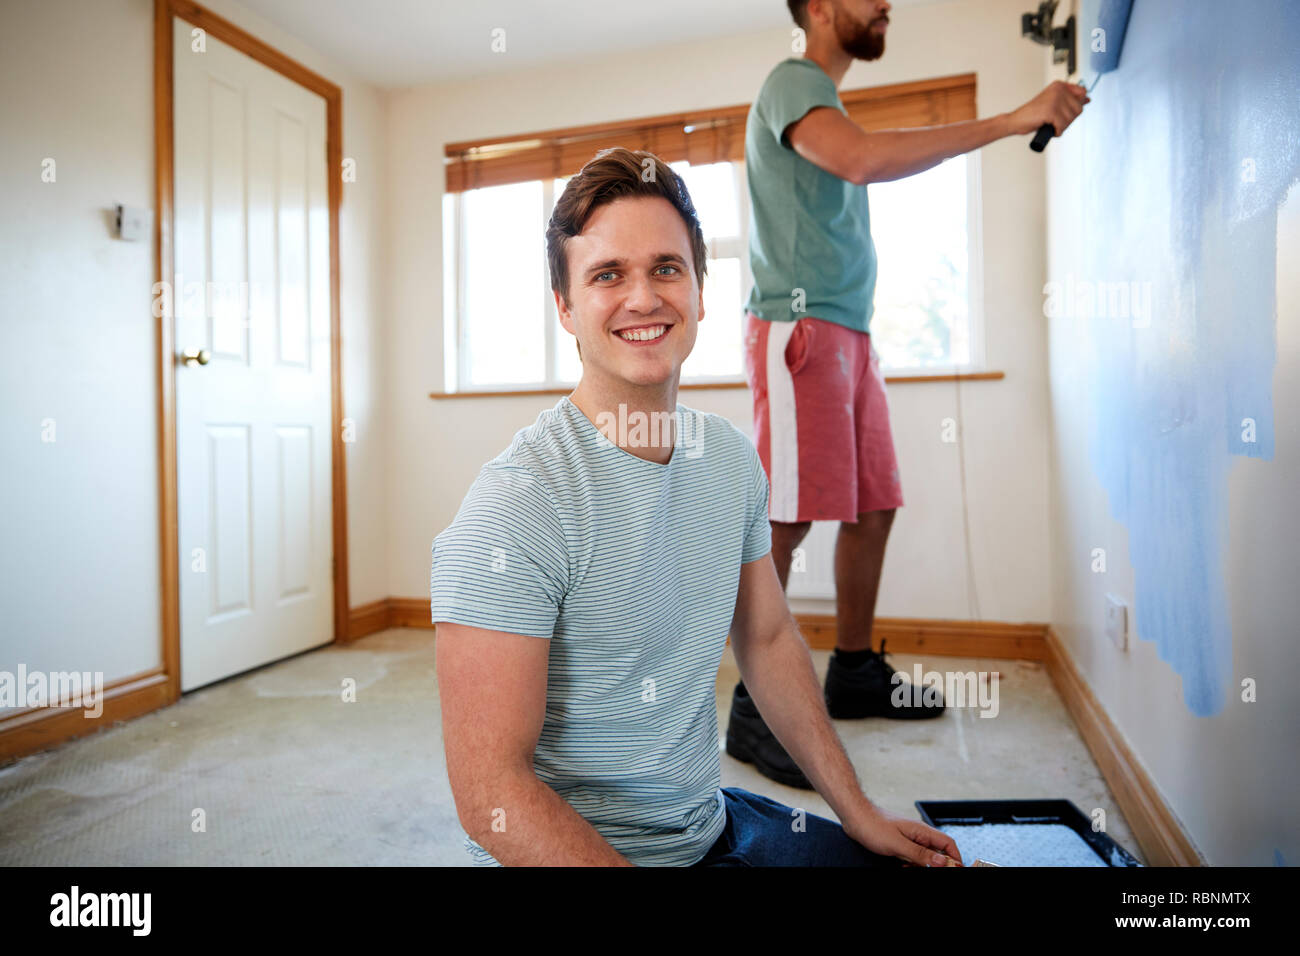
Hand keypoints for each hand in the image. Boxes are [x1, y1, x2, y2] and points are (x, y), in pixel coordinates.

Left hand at [845, 804, 964, 866]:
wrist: (855, 817)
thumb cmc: (873, 826)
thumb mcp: (898, 844)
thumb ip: (920, 853)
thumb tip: (942, 861)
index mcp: (922, 831)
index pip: (948, 844)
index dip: (954, 858)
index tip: (954, 869)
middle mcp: (919, 834)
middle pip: (938, 851)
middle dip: (937, 864)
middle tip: (930, 871)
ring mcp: (909, 838)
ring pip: (925, 855)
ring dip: (923, 865)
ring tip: (911, 868)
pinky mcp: (900, 842)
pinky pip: (913, 855)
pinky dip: (913, 863)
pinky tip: (905, 866)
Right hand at [1007, 80, 1089, 137]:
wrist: (1016, 121)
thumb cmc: (1033, 114)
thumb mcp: (1055, 104)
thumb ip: (1071, 100)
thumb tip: (1087, 99)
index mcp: (1060, 85)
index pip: (1083, 94)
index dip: (1075, 106)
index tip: (1062, 110)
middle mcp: (1058, 89)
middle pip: (1079, 109)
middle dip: (1068, 119)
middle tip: (1054, 119)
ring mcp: (1055, 99)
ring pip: (1071, 119)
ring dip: (1061, 126)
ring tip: (1049, 123)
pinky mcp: (1051, 111)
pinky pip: (1062, 126)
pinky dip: (1056, 132)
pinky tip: (1047, 127)